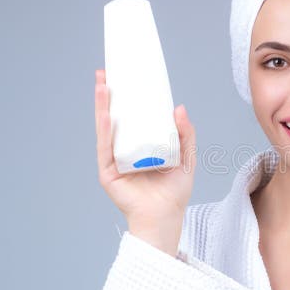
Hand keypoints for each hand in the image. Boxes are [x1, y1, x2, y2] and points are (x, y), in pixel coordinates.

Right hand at [94, 69, 195, 255]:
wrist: (164, 218)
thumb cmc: (174, 192)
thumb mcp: (186, 158)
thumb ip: (185, 135)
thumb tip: (179, 108)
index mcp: (143, 146)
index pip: (135, 118)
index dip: (131, 98)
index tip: (129, 76)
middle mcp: (126, 150)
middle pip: (117, 117)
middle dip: (111, 95)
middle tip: (108, 71)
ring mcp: (114, 159)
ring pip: (106, 127)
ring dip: (102, 104)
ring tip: (102, 82)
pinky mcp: (107, 170)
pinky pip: (104, 145)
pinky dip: (104, 127)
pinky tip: (104, 111)